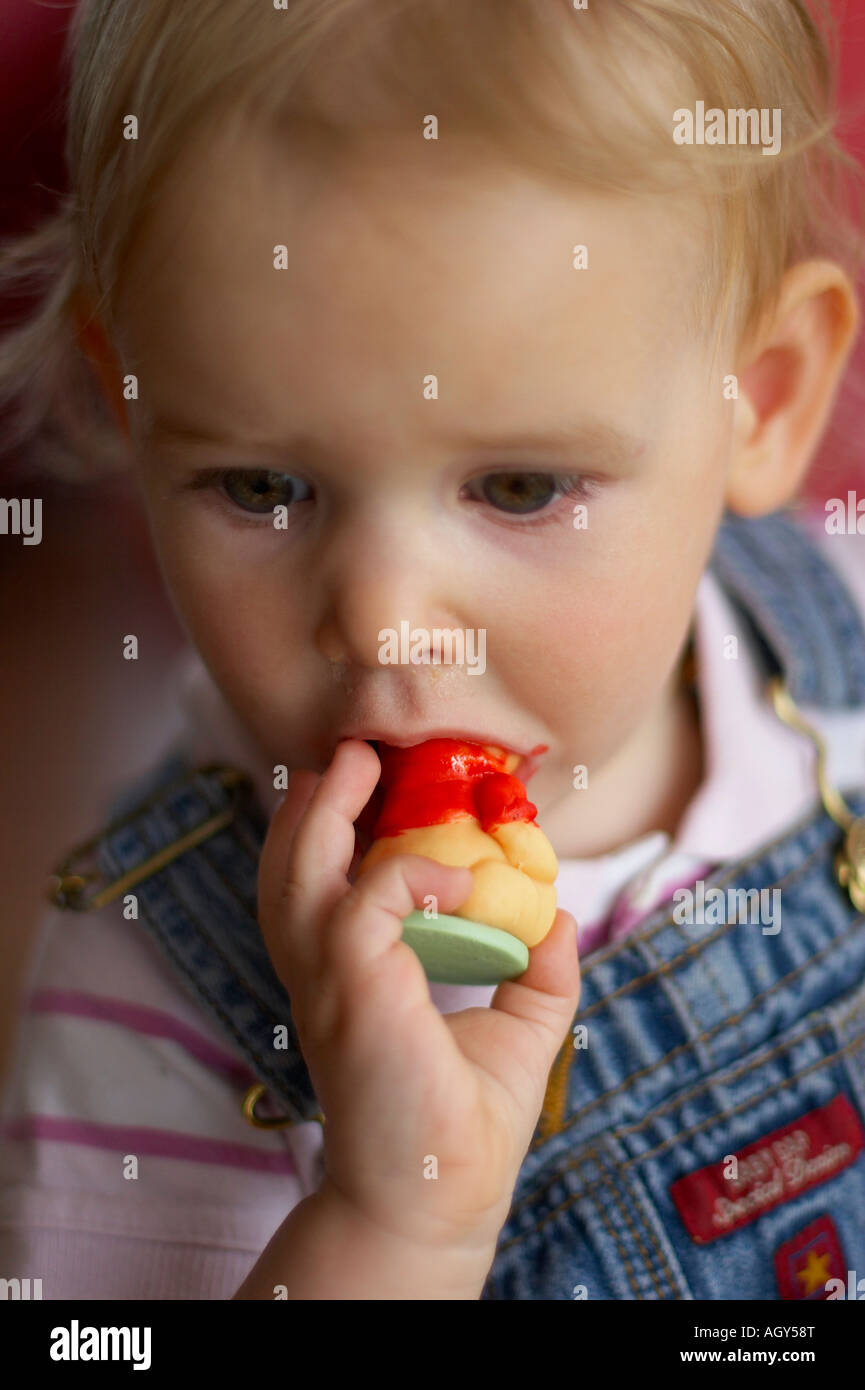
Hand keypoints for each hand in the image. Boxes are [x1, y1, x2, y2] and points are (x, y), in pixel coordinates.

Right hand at [257, 739, 580, 1255]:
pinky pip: (371, 897)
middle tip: (353, 752)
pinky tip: (461, 876)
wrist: (442, 1201)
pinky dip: (413, 869)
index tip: (381, 783)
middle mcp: (320, 972)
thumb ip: (539, 968)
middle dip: (314, 801)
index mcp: (344, 976)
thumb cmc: (465, 1123)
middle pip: (289, 863)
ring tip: (362, 762)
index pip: (320, 884)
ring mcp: (325, 979)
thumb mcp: (517, 1028)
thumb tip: (562, 912)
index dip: (340, 827)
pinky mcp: (353, 986)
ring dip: (328, 809)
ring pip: (301, 867)